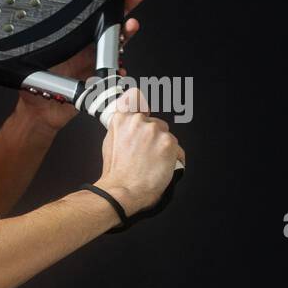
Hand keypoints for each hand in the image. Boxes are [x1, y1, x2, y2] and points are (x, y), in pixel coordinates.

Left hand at [16, 0, 146, 131]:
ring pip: (115, 47)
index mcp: (68, 42)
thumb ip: (34, 50)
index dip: (103, 5)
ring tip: (130, 27)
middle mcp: (84, 50)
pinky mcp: (99, 82)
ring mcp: (93, 66)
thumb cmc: (32, 88)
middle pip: (108, 26)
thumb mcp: (31, 64)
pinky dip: (119, 72)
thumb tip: (23, 35)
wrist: (40, 114)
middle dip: (123, 11)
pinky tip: (119, 68)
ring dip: (125, 36)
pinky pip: (114, 74)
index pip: (89, 19)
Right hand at [95, 86, 184, 214]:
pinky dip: (173, 160)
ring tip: (151, 165)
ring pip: (167, 137)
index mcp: (122, 119)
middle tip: (144, 156)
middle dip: (154, 138)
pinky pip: (178, 151)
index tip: (142, 109)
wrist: (121, 190)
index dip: (140, 103)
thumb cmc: (116, 173)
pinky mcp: (169, 143)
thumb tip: (127, 122)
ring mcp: (154, 131)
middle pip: (156, 124)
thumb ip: (120, 128)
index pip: (134, 97)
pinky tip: (161, 169)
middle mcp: (139, 121)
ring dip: (163, 149)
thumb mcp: (109, 144)